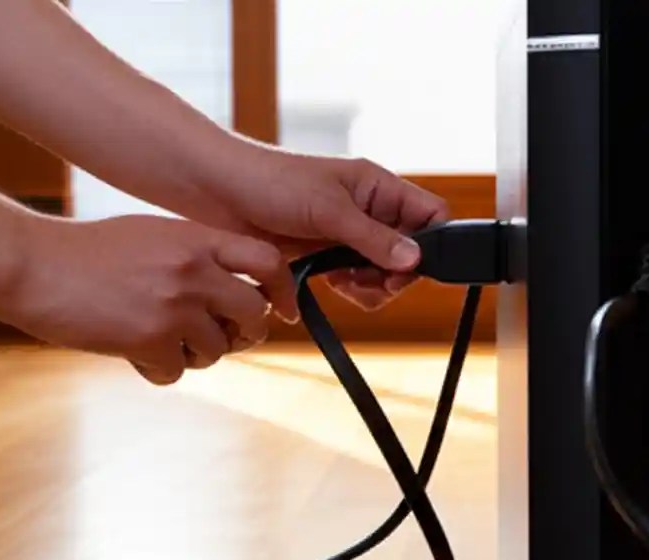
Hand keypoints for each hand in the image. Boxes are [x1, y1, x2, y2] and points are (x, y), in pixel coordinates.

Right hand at [11, 214, 297, 384]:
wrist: (33, 267)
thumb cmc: (90, 253)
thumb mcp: (155, 236)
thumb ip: (200, 257)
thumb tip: (243, 291)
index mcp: (198, 240)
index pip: (269, 261)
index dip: (285, 290)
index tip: (284, 310)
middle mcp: (194, 271)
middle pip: (255, 314)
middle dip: (245, 333)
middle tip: (223, 337)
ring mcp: (175, 306)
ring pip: (218, 350)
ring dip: (195, 353)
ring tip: (160, 339)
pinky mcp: (150, 339)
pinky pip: (178, 370)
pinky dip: (158, 370)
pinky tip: (133, 352)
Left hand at [211, 147, 449, 311]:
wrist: (217, 192)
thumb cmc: (270, 181)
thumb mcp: (328, 210)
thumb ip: (374, 237)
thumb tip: (415, 259)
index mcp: (378, 187)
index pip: (431, 215)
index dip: (431, 244)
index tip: (409, 268)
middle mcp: (370, 210)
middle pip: (412, 252)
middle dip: (395, 274)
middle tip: (371, 282)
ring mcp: (350, 234)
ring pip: (386, 271)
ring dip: (372, 285)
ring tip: (346, 282)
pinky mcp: (328, 254)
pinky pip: (358, 280)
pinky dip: (352, 288)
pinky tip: (332, 282)